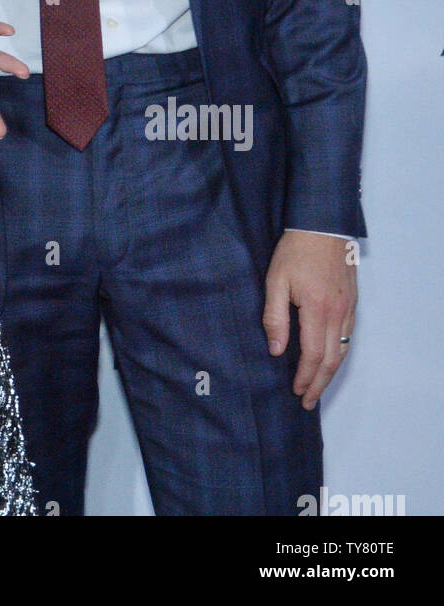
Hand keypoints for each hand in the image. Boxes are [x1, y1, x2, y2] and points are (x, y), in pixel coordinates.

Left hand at [262, 231, 357, 409]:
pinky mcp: (352, 302)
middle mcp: (338, 313)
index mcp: (317, 309)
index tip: (297, 391)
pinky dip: (340, 354)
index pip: (313, 354)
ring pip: (344, 350)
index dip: (305, 376)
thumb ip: (275, 316)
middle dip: (319, 383)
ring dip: (331, 372)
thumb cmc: (295, 251)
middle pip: (332, 359)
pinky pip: (348, 336)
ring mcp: (348, 308)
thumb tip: (275, 349)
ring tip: (318, 387)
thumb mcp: (276, 280)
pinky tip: (331, 360)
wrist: (322, 226)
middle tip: (308, 402)